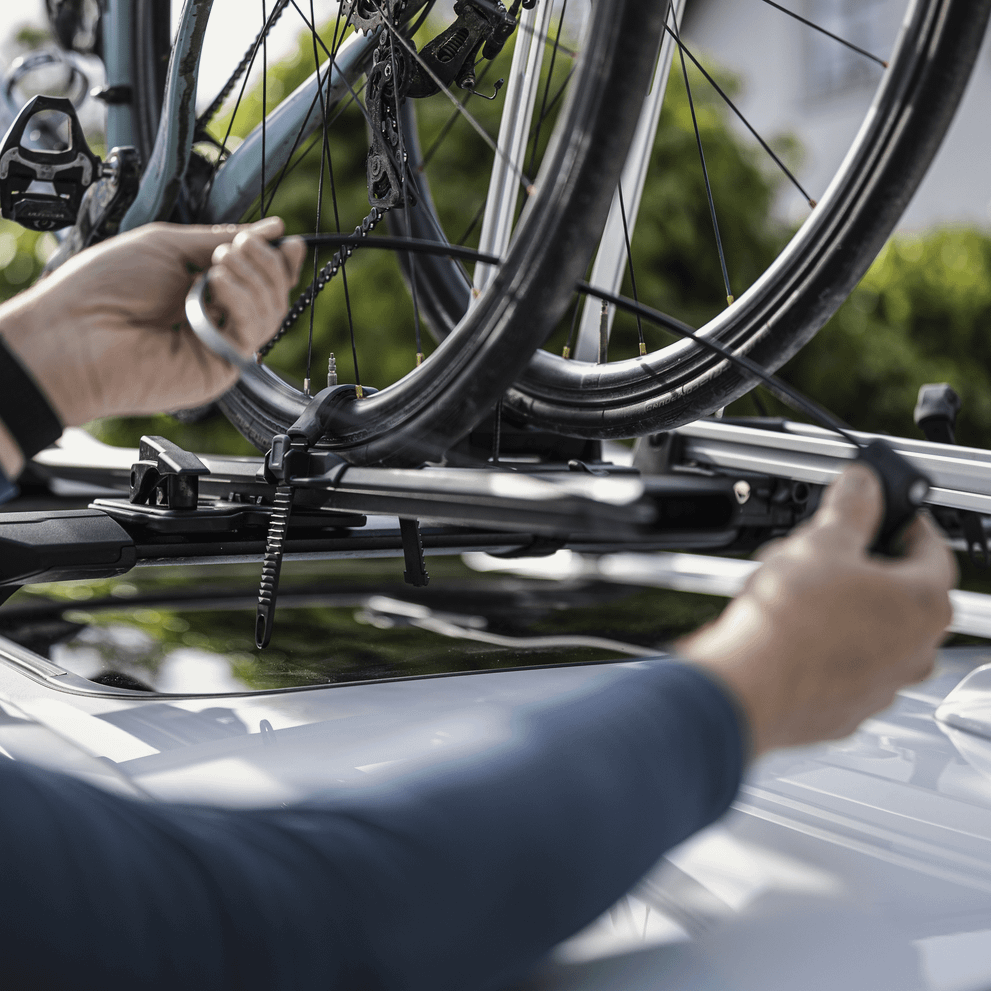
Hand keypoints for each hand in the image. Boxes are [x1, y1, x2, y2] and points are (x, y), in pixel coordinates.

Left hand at [0, 216, 304, 458]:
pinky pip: (254, 334)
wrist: (75, 332)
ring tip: (219, 264)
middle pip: (272, 295)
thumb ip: (221, 238)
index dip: (278, 262)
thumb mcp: (168, 245)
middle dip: (264, 264)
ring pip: (270, 313)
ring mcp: (219, 345)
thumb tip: (270, 230)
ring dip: (253, 280)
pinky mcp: (221, 368)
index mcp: (201, 291)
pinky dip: (244, 303)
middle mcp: (215, 319)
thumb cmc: (103, 289)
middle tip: (236, 249)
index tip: (288, 241)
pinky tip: (219, 286)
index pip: (258, 280)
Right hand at [678, 463, 956, 756]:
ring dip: (837, 605)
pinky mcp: (848, 708)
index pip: (933, 549)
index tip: (882, 511)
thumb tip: (861, 484)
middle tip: (822, 550)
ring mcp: (883, 685)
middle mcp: (916, 650)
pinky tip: (786, 627)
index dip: (903, 521)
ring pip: (867, 629)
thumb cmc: (791, 622)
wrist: (749, 686)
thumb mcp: (821, 541)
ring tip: (790, 588)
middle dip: (857, 565)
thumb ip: (850, 506)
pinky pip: (841, 663)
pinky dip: (821, 643)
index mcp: (924, 604)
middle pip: (897, 591)